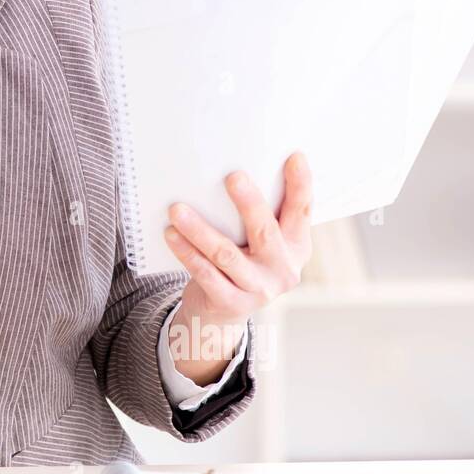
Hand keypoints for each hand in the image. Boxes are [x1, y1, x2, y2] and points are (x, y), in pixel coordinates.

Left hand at [162, 152, 313, 379]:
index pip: (301, 212)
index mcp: (296, 247)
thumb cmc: (241, 263)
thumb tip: (233, 170)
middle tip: (232, 176)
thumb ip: (259, 216)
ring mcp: (258, 289)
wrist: (221, 316)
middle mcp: (283, 269)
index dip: (301, 185)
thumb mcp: (259, 244)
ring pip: (226, 254)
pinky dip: (186, 252)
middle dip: (249, 203)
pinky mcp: (230, 302)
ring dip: (199, 230)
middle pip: (265, 232)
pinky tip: (171, 234)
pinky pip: (205, 273)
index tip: (295, 157)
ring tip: (177, 209)